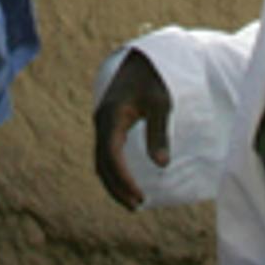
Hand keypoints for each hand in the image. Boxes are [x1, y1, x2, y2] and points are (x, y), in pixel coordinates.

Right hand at [91, 47, 170, 207]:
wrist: (145, 58)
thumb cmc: (156, 79)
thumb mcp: (161, 104)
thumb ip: (159, 133)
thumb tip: (162, 164)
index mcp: (111, 116)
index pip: (112, 155)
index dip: (123, 179)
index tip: (139, 196)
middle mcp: (102, 121)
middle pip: (102, 163)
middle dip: (117, 187)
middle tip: (137, 206)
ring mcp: (103, 123)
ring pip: (102, 160)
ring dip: (114, 182)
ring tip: (133, 201)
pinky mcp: (109, 124)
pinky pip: (106, 153)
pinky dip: (114, 171)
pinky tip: (127, 181)